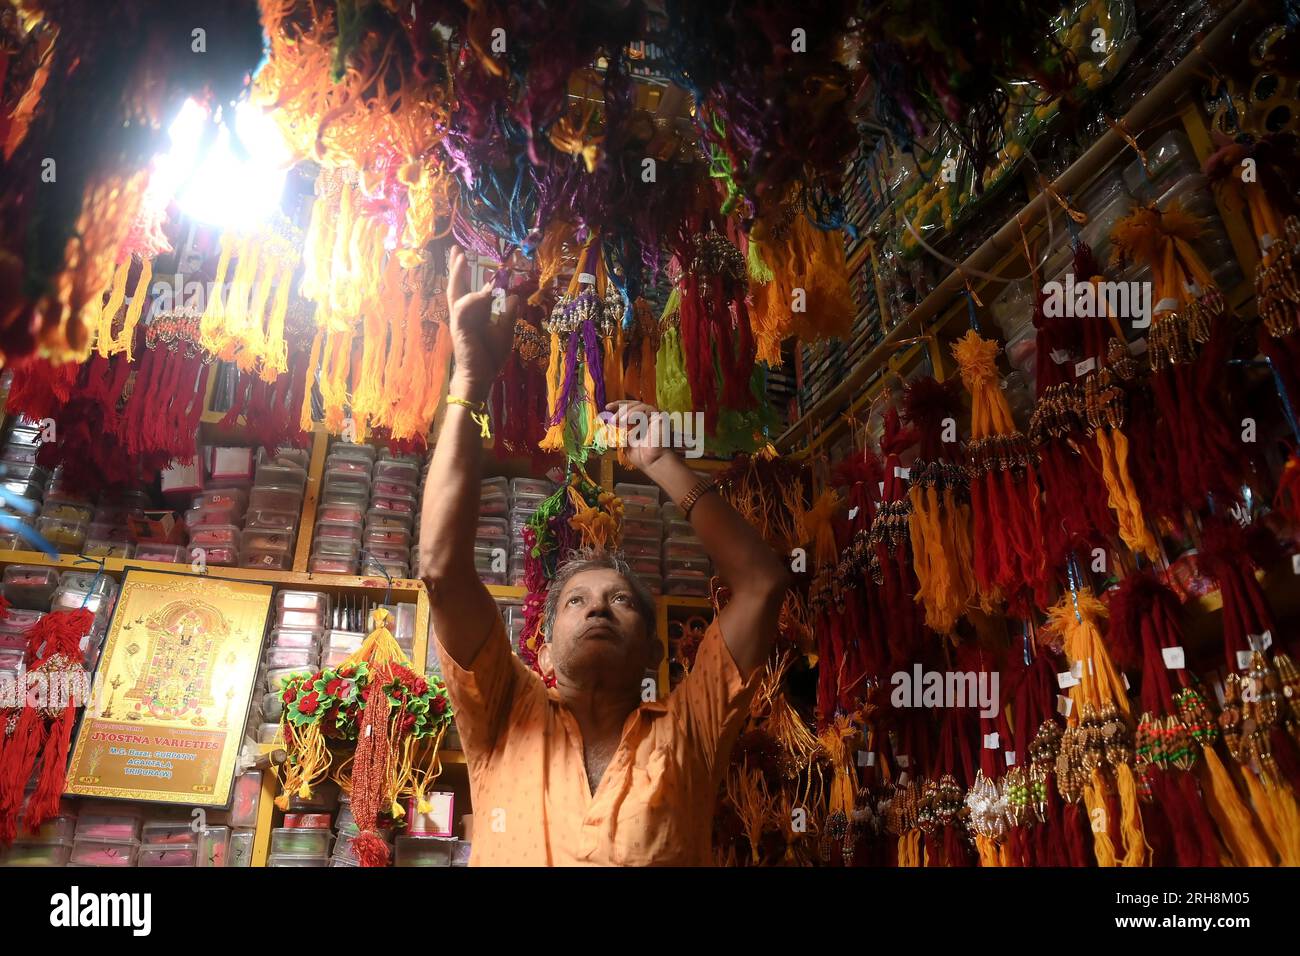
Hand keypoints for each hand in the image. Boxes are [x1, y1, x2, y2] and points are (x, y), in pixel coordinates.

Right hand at [446, 245, 515, 399]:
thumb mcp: (505, 332)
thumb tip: (515, 296)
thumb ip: (509, 314)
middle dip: (457, 268)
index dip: (477, 279)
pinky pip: (463, 308)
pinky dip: (473, 298)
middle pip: (458, 286)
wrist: (480, 376)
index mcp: (475, 314)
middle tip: (456, 250)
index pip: (473, 291)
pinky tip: (485, 291)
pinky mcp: (459, 328)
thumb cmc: (490, 356)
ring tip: (461, 258)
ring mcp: (459, 320)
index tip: (487, 268)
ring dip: (458, 274)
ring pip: (456, 292)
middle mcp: (465, 314)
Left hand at [605, 400, 675, 471]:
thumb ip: (616, 433)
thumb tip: (605, 426)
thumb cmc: (641, 455)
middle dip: (620, 410)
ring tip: (620, 421)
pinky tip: (629, 420)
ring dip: (628, 411)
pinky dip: (637, 414)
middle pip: (633, 404)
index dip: (617, 405)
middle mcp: (647, 416)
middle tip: (612, 419)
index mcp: (638, 420)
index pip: (628, 407)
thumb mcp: (623, 442)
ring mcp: (654, 416)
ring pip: (639, 405)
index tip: (607, 407)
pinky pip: (648, 411)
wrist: (652, 462)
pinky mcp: (660, 417)